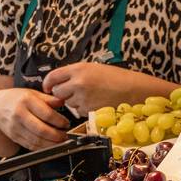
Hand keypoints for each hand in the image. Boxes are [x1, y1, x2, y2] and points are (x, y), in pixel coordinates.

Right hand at [0, 88, 68, 150]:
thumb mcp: (32, 93)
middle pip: (41, 130)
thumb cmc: (16, 99)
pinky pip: (30, 145)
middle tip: (65, 135)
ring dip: (51, 144)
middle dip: (57, 135)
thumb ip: (48, 99)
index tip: (66, 123)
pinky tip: (49, 145)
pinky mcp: (14, 136)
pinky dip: (42, 147)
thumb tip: (62, 101)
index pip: (47, 114)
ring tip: (60, 141)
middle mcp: (19, 114)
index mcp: (26, 101)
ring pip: (36, 140)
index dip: (59, 121)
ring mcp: (15, 127)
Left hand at [42, 62, 166, 114]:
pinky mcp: (88, 110)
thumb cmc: (116, 77)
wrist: (133, 90)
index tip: (47, 87)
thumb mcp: (93, 68)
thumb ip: (75, 74)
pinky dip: (83, 109)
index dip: (47, 83)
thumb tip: (60, 81)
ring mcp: (83, 98)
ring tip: (90, 96)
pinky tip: (95, 103)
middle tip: (71, 93)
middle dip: (61, 94)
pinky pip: (79, 112)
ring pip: (68, 104)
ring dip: (74, 102)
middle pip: (57, 92)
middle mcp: (78, 83)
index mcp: (78, 69)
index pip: (52, 76)